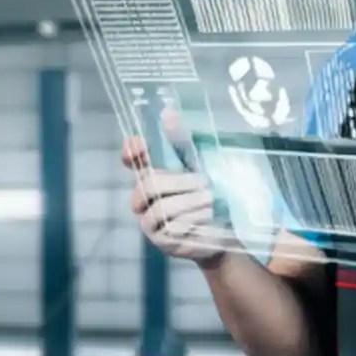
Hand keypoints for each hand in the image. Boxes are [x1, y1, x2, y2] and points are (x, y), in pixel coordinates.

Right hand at [121, 111, 232, 265]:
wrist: (224, 230)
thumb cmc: (207, 195)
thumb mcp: (198, 165)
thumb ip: (181, 141)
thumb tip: (167, 112)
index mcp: (150, 176)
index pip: (132, 160)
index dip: (132, 151)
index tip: (139, 144)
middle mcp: (144, 200)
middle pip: (149, 185)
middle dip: (180, 182)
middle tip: (205, 182)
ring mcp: (150, 224)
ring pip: (162, 208)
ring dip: (191, 202)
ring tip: (211, 201)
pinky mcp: (163, 243)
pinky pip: (172, 229)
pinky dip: (193, 220)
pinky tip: (206, 218)